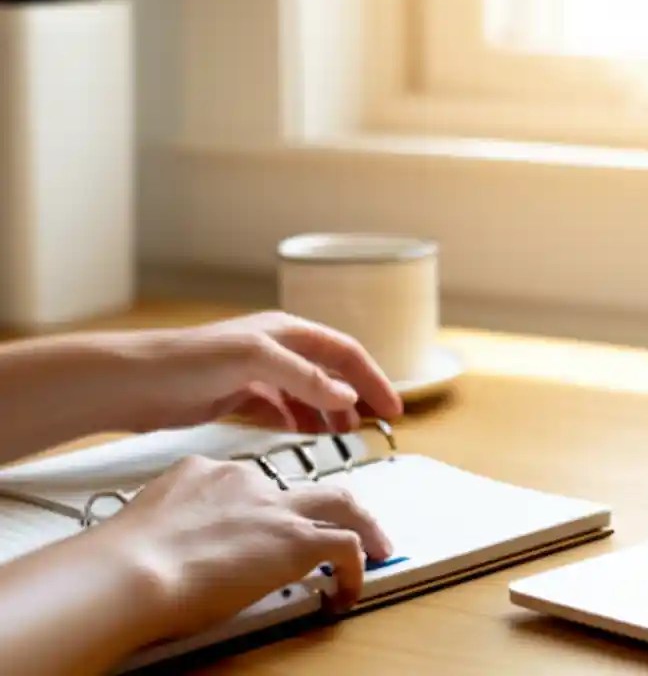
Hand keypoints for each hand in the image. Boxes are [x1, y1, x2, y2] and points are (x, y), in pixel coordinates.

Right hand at [106, 455, 393, 637]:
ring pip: (340, 502)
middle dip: (329, 504)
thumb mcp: (145, 524)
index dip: (262, 509)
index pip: (247, 484)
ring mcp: (275, 508)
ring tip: (378, 549)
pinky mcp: (298, 539)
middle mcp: (246, 481)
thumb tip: (169, 552)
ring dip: (364, 526)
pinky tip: (348, 590)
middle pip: (304, 484)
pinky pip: (347, 546)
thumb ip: (170, 526)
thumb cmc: (122, 561)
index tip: (263, 533)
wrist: (133, 569)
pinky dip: (358, 566)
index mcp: (204, 473)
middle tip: (347, 522)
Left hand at [127, 311, 402, 433]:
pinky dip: (297, 422)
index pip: (345, 354)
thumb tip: (348, 398)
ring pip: (308, 394)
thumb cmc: (188, 361)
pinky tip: (302, 436)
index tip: (393, 410)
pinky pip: (281, 409)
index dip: (373, 380)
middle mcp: (276, 349)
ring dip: (329, 414)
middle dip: (357, 398)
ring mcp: (257, 373)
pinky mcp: (237, 396)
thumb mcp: (255, 360)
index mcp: (287, 332)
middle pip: (331, 373)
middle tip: (376, 427)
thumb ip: (305, 378)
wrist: (132, 382)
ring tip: (343, 437)